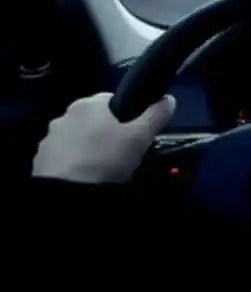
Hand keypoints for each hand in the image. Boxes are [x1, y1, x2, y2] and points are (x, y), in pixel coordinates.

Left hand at [32, 92, 175, 182]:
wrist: (68, 192)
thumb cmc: (106, 158)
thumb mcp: (140, 137)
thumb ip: (156, 115)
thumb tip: (168, 99)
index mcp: (88, 104)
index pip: (112, 100)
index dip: (127, 115)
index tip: (134, 132)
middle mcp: (64, 115)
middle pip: (94, 120)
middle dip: (107, 132)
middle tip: (122, 151)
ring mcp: (49, 139)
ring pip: (78, 138)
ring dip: (89, 147)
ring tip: (103, 167)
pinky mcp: (41, 159)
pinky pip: (64, 156)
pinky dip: (74, 162)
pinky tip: (86, 175)